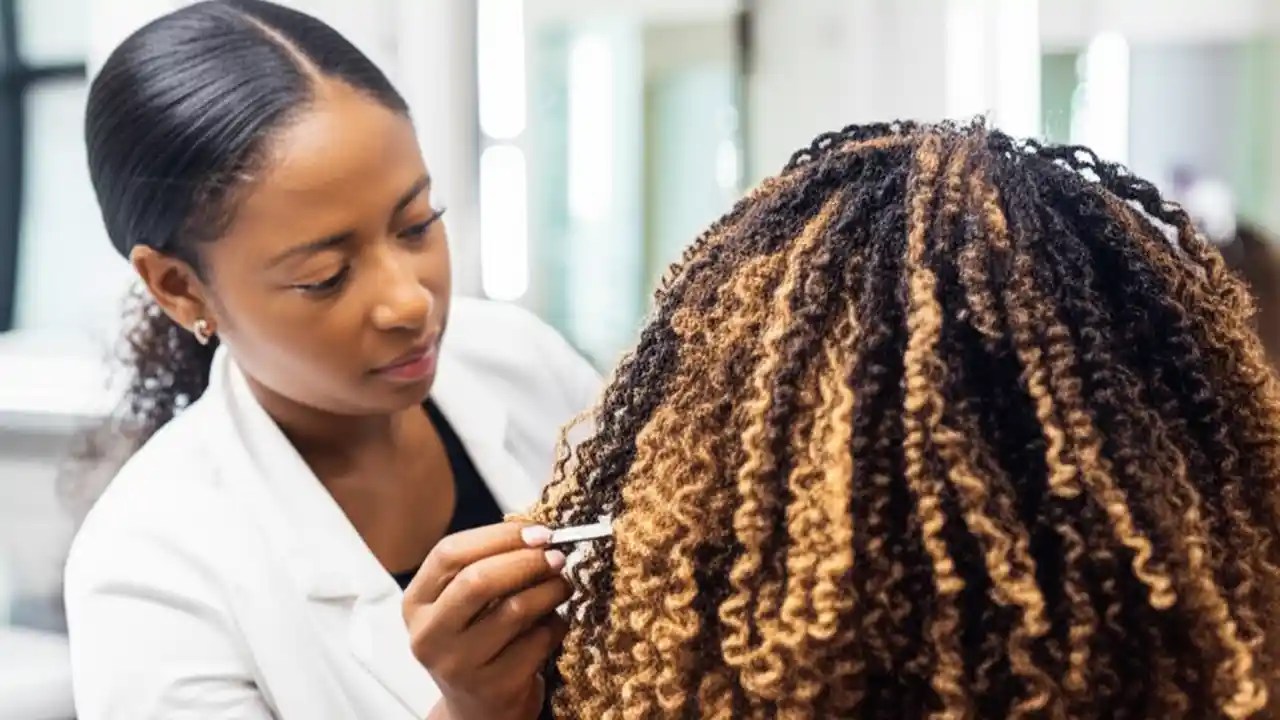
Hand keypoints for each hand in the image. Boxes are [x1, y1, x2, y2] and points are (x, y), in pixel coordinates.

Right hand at [404, 522, 569, 719]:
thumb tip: (537, 534)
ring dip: (550, 590)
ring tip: (563, 585)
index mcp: (416, 604)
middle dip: (527, 561)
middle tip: (556, 556)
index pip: (449, 553)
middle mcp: (429, 636)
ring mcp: (458, 666)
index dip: (498, 535)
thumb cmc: (477, 643)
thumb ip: (488, 566)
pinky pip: (537, 641)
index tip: (536, 531)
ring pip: (514, 610)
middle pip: (478, 580)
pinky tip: (555, 622)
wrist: (478, 710)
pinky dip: (556, 625)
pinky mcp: (493, 688)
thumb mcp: (464, 605)